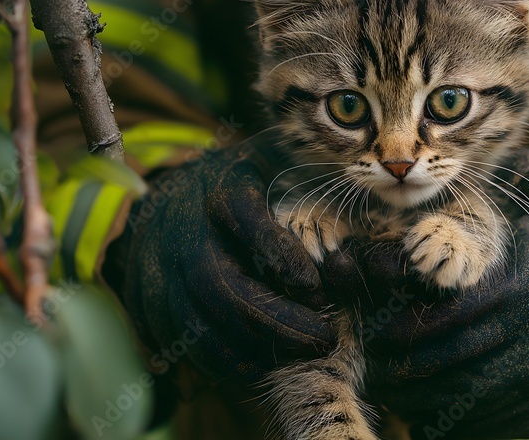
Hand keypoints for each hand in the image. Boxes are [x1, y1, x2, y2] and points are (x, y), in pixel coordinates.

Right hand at [101, 136, 336, 385]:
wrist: (173, 199)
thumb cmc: (250, 183)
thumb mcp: (282, 162)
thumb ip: (319, 175)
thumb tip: (378, 189)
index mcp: (220, 186)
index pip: (240, 214)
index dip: (274, 250)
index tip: (314, 283)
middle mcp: (184, 226)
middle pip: (216, 279)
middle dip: (271, 316)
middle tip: (324, 339)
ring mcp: (160, 266)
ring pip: (193, 318)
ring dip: (248, 347)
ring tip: (299, 358)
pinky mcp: (150, 301)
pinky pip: (178, 340)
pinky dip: (218, 360)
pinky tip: (260, 366)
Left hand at [322, 149, 528, 438]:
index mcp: (526, 287)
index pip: (447, 317)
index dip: (402, 327)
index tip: (374, 329)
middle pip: (448, 364)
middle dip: (400, 367)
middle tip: (370, 362)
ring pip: (462, 401)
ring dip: (417, 398)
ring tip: (388, 384)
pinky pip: (488, 425)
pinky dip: (449, 421)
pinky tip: (423, 406)